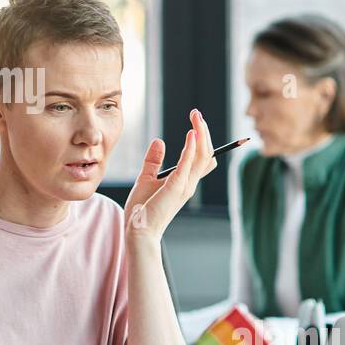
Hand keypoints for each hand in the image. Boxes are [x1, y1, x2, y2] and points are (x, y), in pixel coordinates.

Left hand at [123, 109, 216, 243]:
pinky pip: (187, 165)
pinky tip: (191, 134)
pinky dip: (191, 148)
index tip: (196, 121)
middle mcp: (189, 182)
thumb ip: (153, 160)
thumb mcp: (146, 179)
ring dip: (201, 134)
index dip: (203, 139)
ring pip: (203, 156)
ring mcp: (184, 186)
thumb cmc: (142, 209)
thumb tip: (159, 140)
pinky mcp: (175, 188)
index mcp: (184, 181)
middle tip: (196, 113)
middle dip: (204, 131)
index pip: (203, 158)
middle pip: (207, 153)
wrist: (138, 231)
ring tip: (196, 117)